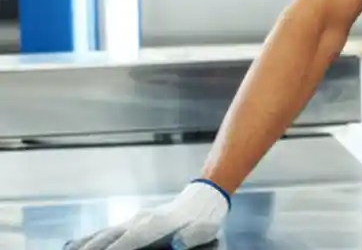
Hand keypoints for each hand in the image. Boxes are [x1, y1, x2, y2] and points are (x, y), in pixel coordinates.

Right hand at [64, 180, 229, 249]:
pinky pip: (106, 231)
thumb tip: (178, 244)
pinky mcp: (131, 222)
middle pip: (108, 238)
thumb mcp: (205, 230)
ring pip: (103, 234)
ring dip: (84, 245)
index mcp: (155, 225)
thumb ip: (192, 237)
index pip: (128, 241)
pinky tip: (73, 245)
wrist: (203, 199)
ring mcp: (133, 220)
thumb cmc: (205, 220)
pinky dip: (89, 239)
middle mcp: (139, 221)